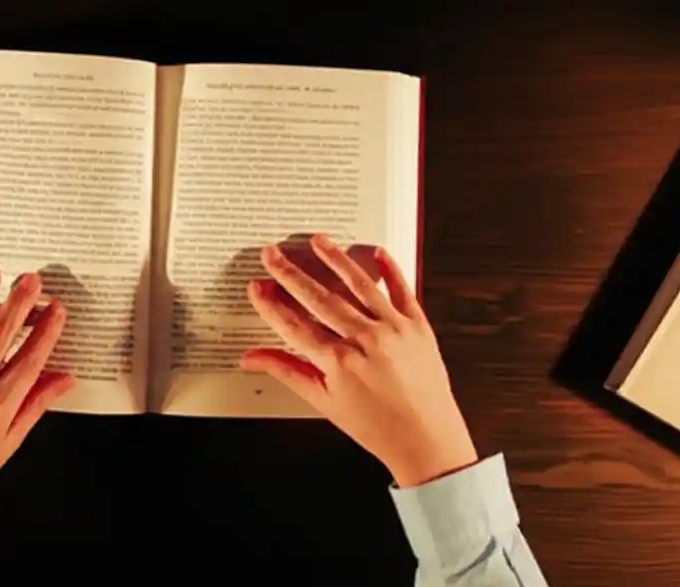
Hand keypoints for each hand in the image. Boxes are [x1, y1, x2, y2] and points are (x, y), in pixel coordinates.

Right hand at [241, 234, 477, 487]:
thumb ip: (288, 371)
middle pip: (319, 298)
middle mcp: (365, 341)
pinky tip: (376, 252)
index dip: (271, 304)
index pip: (293, 325)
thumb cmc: (377, 426)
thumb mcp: (325, 401)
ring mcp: (393, 330)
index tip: (257, 287)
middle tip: (272, 254)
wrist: (427, 439)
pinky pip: (402, 289)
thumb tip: (252, 358)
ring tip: (317, 240)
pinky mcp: (418, 326)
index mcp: (339, 362)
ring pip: (358, 284)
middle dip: (290, 273)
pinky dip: (389, 269)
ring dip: (335, 259)